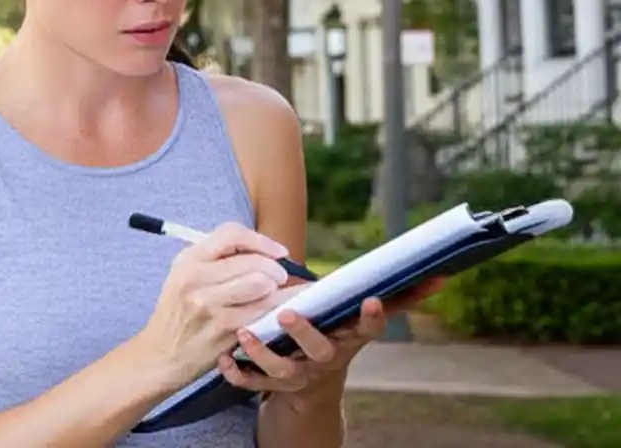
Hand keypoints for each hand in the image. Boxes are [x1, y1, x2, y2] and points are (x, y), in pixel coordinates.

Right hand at [134, 222, 293, 390]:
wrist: (160, 355)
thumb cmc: (179, 314)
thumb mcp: (184, 276)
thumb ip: (217, 259)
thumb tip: (264, 251)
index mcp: (188, 260)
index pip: (232, 234)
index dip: (262, 241)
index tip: (278, 252)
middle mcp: (196, 278)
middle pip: (254, 261)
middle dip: (276, 270)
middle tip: (279, 279)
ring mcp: (209, 304)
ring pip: (263, 285)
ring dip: (276, 291)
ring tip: (273, 296)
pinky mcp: (224, 329)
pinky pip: (262, 312)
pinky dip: (277, 310)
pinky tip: (279, 313)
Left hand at [215, 277, 445, 397]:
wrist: (314, 389)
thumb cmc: (335, 337)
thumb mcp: (359, 320)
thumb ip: (396, 298)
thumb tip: (440, 276)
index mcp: (348, 338)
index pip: (367, 328)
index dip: (372, 317)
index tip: (372, 299)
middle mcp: (328, 359)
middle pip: (321, 351)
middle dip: (305, 333)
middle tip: (286, 313)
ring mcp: (301, 376)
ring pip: (283, 371)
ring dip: (262, 353)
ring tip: (242, 333)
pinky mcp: (276, 387)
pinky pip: (255, 385)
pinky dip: (239, 374)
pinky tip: (225, 360)